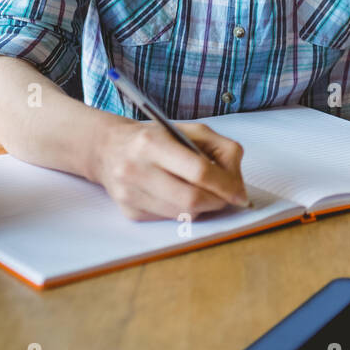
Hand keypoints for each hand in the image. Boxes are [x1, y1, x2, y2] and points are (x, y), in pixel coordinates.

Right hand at [89, 117, 248, 220]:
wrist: (109, 148)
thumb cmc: (156, 137)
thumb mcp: (190, 130)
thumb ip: (221, 149)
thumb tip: (237, 184)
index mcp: (152, 143)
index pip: (198, 171)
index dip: (225, 185)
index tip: (240, 194)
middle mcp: (136, 169)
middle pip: (191, 199)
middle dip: (217, 202)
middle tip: (228, 198)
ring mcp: (129, 193)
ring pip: (182, 214)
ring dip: (203, 208)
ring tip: (205, 194)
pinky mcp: (129, 211)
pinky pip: (170, 218)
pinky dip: (184, 211)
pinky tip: (180, 195)